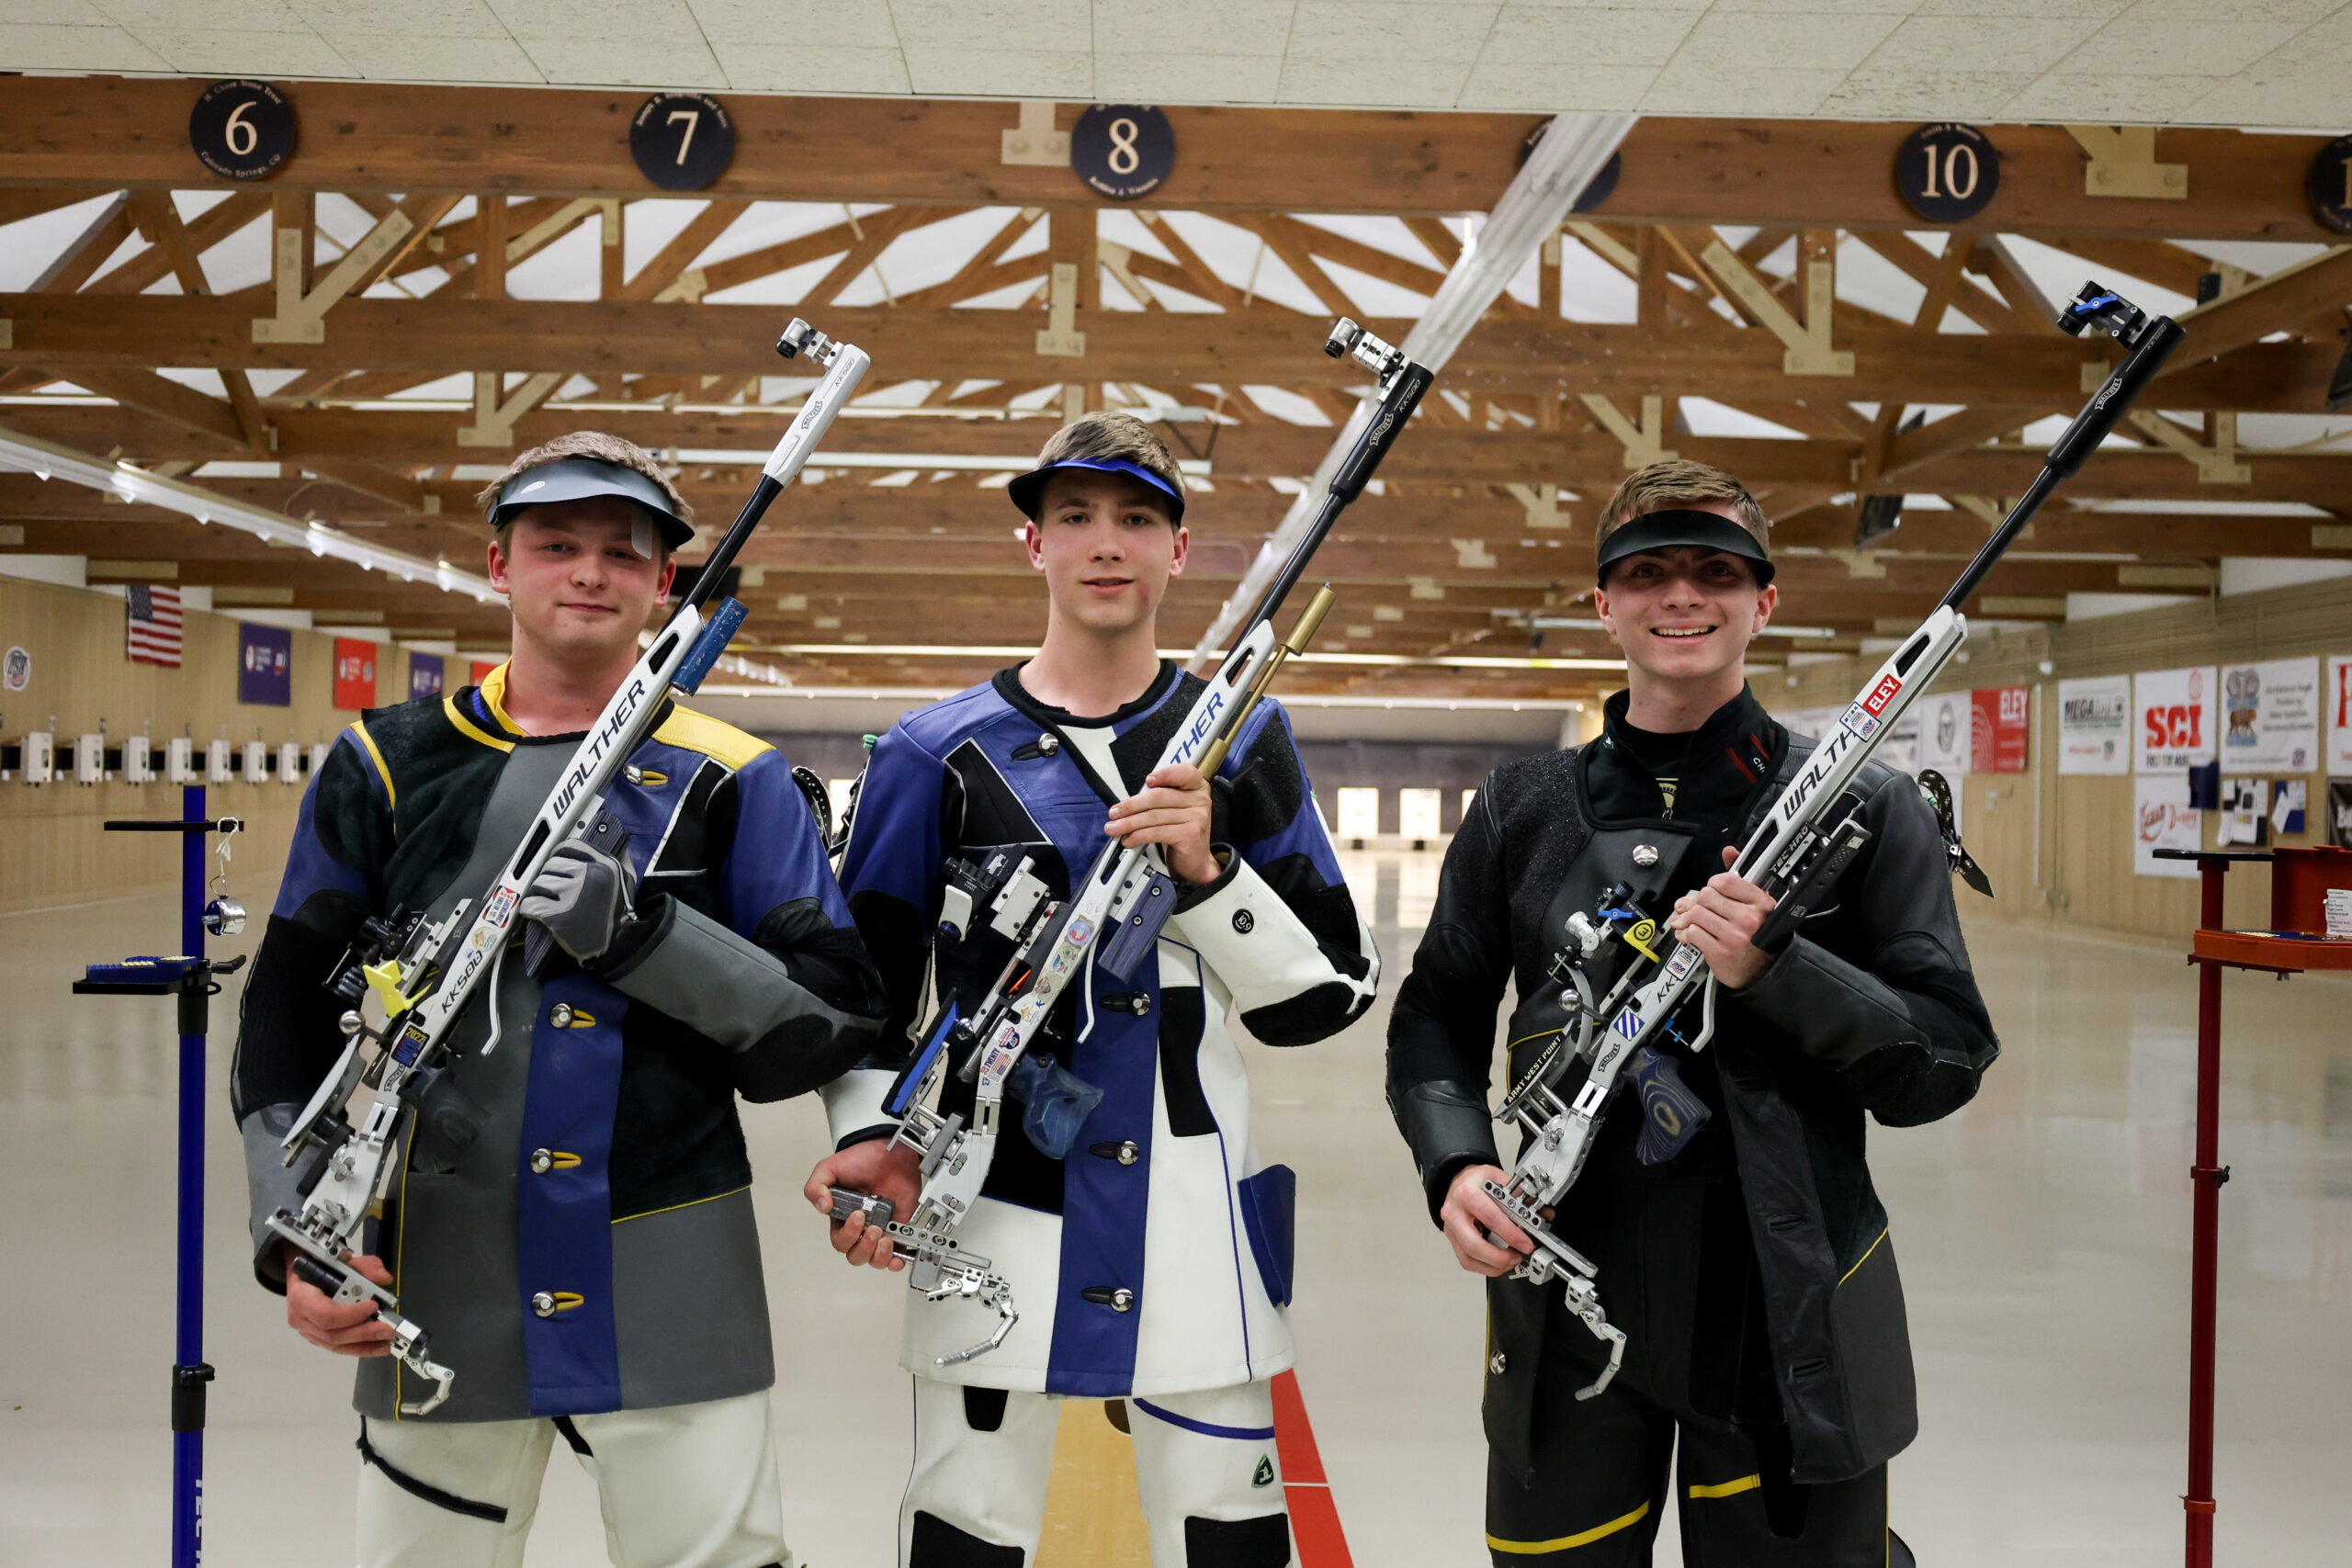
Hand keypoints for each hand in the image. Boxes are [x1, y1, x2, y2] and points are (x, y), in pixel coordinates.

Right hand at [285, 1250, 395, 1356]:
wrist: (304, 1274)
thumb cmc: (321, 1265)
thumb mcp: (341, 1258)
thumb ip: (364, 1265)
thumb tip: (383, 1278)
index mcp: (301, 1296)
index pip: (325, 1314)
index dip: (350, 1314)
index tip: (373, 1306)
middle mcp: (301, 1318)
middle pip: (332, 1334)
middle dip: (363, 1333)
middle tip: (387, 1329)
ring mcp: (308, 1331)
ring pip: (335, 1345)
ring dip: (364, 1346)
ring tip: (386, 1343)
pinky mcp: (317, 1338)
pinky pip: (337, 1347)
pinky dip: (359, 1348)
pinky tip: (376, 1346)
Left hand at [519, 838, 634, 961]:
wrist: (616, 944)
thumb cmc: (617, 912)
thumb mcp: (622, 880)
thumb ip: (605, 862)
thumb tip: (584, 849)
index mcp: (604, 865)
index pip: (570, 846)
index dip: (557, 854)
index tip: (554, 863)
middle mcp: (588, 875)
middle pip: (551, 865)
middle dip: (547, 876)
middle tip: (549, 888)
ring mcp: (572, 895)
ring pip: (539, 883)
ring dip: (537, 892)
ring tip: (542, 900)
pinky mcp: (558, 915)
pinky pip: (531, 904)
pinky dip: (529, 908)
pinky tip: (534, 912)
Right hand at [804, 1140, 921, 1271]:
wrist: (890, 1151)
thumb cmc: (861, 1159)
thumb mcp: (829, 1168)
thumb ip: (817, 1185)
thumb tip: (822, 1206)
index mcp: (842, 1218)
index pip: (840, 1241)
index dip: (848, 1235)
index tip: (858, 1215)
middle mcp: (861, 1227)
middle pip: (855, 1255)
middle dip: (864, 1248)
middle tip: (874, 1229)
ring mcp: (881, 1229)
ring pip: (874, 1259)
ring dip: (878, 1256)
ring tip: (886, 1239)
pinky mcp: (899, 1229)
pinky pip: (896, 1255)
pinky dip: (896, 1261)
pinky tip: (896, 1256)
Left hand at [1104, 763, 1218, 884]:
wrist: (1195, 861)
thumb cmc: (1181, 832)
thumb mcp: (1173, 810)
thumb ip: (1159, 798)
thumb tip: (1128, 801)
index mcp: (1197, 787)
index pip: (1184, 773)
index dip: (1165, 774)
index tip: (1147, 781)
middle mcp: (1200, 800)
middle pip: (1158, 796)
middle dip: (1131, 806)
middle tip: (1115, 813)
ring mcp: (1197, 817)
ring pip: (1153, 816)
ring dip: (1128, 823)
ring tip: (1115, 829)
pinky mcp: (1190, 834)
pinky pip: (1156, 832)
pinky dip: (1137, 836)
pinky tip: (1129, 840)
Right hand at [1440, 1164, 1538, 1278]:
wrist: (1457, 1182)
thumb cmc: (1476, 1181)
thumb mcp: (1497, 1177)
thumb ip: (1519, 1195)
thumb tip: (1542, 1213)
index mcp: (1467, 1193)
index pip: (1491, 1218)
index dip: (1511, 1234)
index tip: (1526, 1244)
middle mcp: (1455, 1213)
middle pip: (1474, 1245)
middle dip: (1500, 1257)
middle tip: (1517, 1257)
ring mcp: (1451, 1229)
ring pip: (1469, 1258)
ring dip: (1493, 1266)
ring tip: (1510, 1261)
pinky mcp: (1453, 1240)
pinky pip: (1466, 1261)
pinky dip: (1485, 1267)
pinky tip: (1498, 1264)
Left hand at [1665, 846, 1777, 990]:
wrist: (1764, 971)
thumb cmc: (1760, 938)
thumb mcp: (1756, 906)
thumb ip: (1740, 879)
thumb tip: (1729, 852)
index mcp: (1760, 902)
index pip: (1725, 880)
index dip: (1712, 884)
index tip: (1710, 891)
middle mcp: (1749, 918)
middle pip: (1706, 896)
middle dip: (1696, 902)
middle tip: (1692, 908)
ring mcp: (1734, 935)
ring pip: (1696, 913)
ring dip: (1687, 917)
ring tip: (1687, 921)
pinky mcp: (1720, 951)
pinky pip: (1692, 933)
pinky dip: (1685, 933)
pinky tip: (1688, 934)